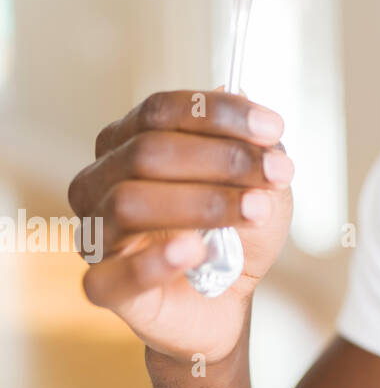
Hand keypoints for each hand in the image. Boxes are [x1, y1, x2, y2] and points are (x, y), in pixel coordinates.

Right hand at [68, 89, 293, 365]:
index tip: (274, 129)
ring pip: (128, 203)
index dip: (218, 114)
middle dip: (222, 159)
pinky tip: (195, 251)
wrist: (230, 296)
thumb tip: (237, 90)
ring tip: (255, 210)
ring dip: (202, 203)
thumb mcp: (260, 182)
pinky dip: (155, 262)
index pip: (160, 110)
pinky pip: (111, 276)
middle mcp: (102, 181)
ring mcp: (97, 233)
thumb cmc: (236, 229)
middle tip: (275, 174)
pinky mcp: (104, 287)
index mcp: (132, 141)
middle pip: (147, 152)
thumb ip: (250, 143)